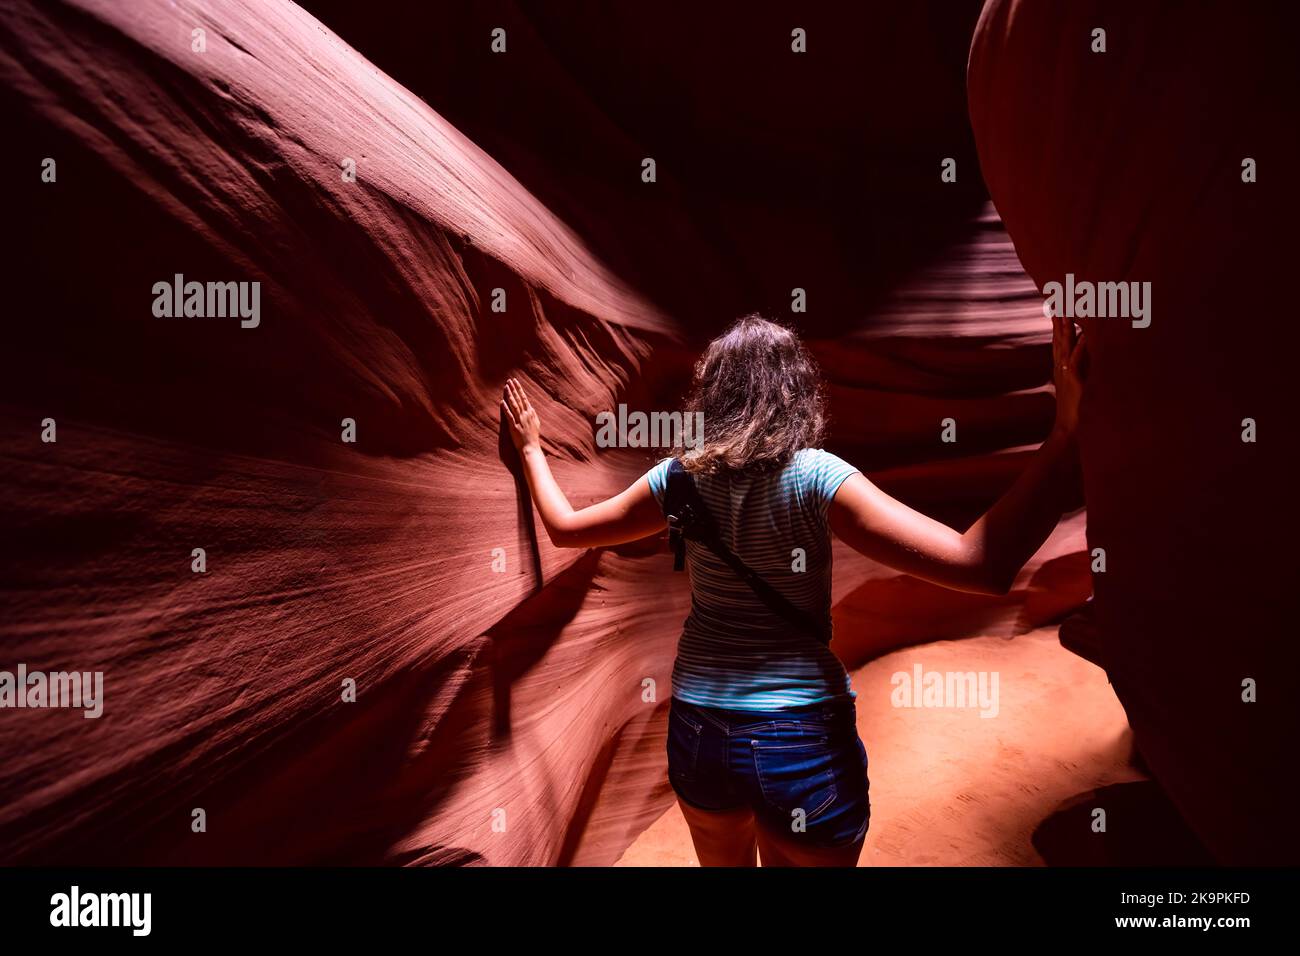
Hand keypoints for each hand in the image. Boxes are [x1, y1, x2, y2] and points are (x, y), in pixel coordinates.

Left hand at [502, 377, 541, 453]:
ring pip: (514, 405)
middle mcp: (526, 415)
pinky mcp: (514, 426)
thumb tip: (531, 408)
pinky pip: (509, 415)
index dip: (519, 389)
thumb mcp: (536, 424)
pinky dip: (505, 408)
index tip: (516, 382)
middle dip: (514, 389)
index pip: (524, 398)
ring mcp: (520, 420)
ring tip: (506, 387)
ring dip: (510, 395)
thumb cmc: (533, 437)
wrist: (531, 447)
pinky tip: (502, 402)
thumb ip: (533, 415)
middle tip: (510, 380)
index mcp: (531, 413)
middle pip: (519, 399)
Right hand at [1050, 313, 1087, 437]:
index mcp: (1061, 369)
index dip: (1057, 328)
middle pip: (1058, 341)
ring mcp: (1065, 374)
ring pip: (1065, 347)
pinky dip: (1079, 348)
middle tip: (1058, 305)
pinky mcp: (1074, 381)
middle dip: (1058, 323)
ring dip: (1066, 330)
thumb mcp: (1076, 387)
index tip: (1057, 312)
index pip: (1058, 343)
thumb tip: (1086, 360)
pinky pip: (1076, 361)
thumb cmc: (1075, 410)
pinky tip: (1083, 337)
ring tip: (1067, 314)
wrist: (1068, 428)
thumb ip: (1080, 373)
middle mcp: (1060, 368)